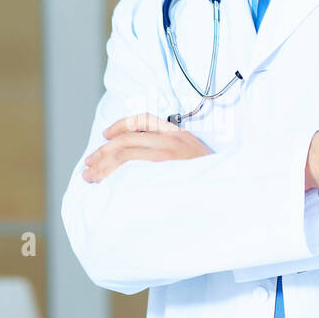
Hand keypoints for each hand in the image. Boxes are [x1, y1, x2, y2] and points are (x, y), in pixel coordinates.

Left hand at [83, 113, 212, 181]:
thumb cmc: (210, 186)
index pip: (144, 120)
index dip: (120, 125)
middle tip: (89, 164)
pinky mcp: (165, 170)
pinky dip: (114, 174)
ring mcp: (169, 155)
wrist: (229, 197)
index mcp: (180, 136)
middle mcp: (174, 141)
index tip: (105, 136)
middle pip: (128, 138)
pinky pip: (131, 167)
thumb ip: (173, 158)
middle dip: (103, 151)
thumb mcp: (196, 163)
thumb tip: (141, 167)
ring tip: (90, 176)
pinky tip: (105, 183)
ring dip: (102, 164)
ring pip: (125, 152)